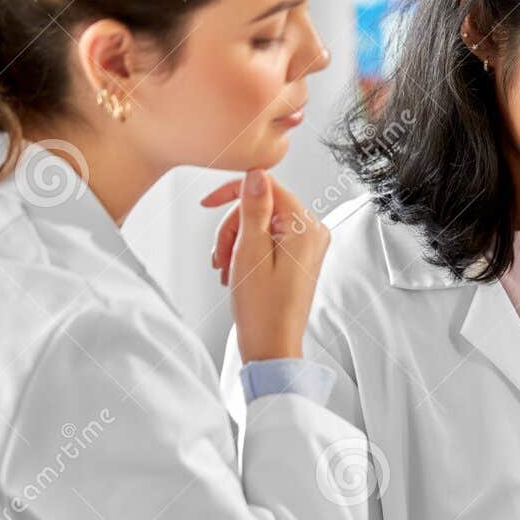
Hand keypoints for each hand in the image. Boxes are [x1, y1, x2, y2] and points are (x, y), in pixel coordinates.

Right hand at [199, 170, 328, 361]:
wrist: (271, 346)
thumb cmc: (262, 308)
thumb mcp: (250, 251)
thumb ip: (254, 208)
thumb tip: (257, 172)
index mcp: (306, 227)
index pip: (267, 187)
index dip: (233, 193)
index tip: (206, 204)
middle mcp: (313, 232)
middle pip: (260, 206)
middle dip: (232, 229)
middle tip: (219, 258)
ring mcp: (307, 246)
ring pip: (259, 223)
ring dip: (234, 243)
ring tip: (224, 270)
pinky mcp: (298, 259)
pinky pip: (266, 240)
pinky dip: (245, 253)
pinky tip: (233, 273)